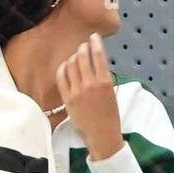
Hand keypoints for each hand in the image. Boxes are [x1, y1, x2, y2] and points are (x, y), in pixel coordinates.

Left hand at [56, 34, 123, 161]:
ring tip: (75, 57)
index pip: (99, 55)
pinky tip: (65, 67)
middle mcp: (90, 83)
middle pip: (82, 57)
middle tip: (83, 46)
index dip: (95, 43)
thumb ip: (103, 79)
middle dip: (83, 48)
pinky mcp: (67, 98)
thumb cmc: (110, 116)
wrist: (102, 135)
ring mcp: (77, 91)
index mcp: (105, 81)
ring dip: (73, 57)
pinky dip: (63, 68)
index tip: (94, 37)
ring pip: (71, 65)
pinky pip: (61, 77)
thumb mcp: (112, 93)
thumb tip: (95, 65)